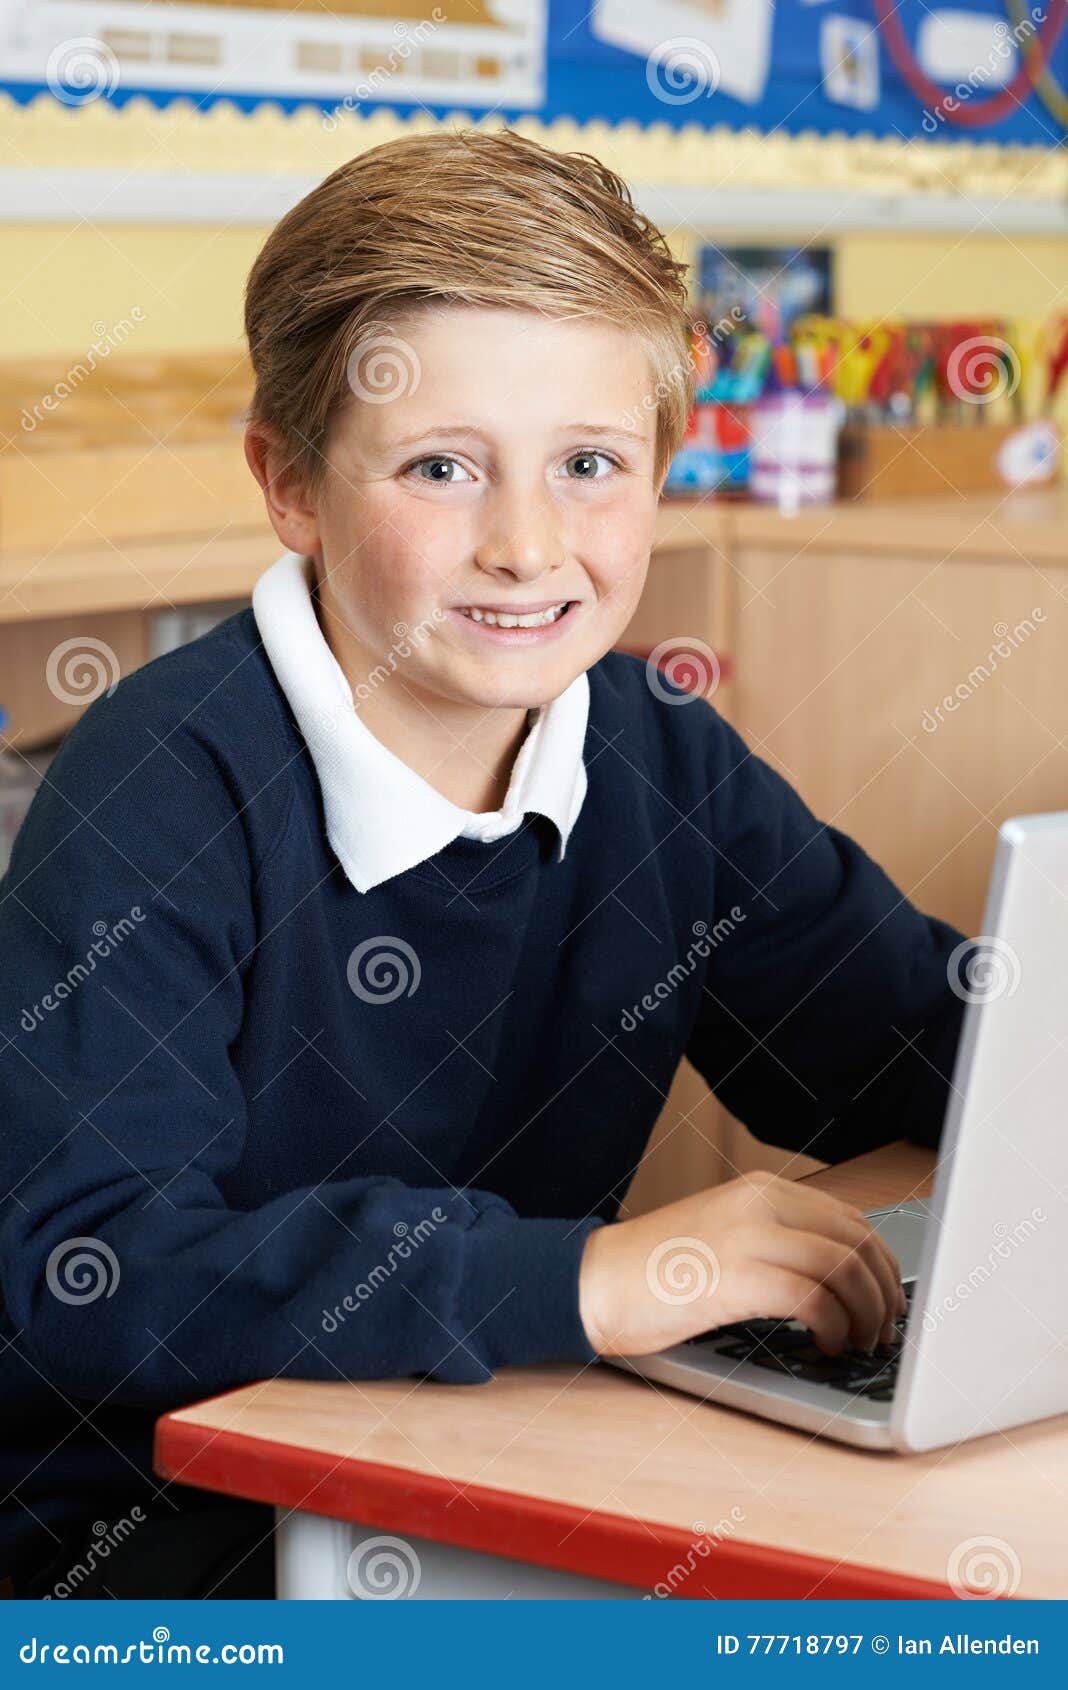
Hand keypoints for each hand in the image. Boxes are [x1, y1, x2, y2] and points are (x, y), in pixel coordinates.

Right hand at [579, 1169, 907, 1358]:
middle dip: (883, 1292)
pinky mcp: (735, 1276)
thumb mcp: (727, 1235)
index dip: (883, 1265)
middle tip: (884, 1330)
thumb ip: (779, 1241)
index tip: (888, 1300)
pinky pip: (813, 1298)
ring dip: (866, 1314)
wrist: (595, 1282)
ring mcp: (747, 1235)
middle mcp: (761, 1202)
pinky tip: (827, 1345)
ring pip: (843, 1267)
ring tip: (860, 1343)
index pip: (851, 1220)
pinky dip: (834, 1326)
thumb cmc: (658, 1271)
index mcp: (763, 1189)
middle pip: (857, 1241)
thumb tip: (844, 1279)